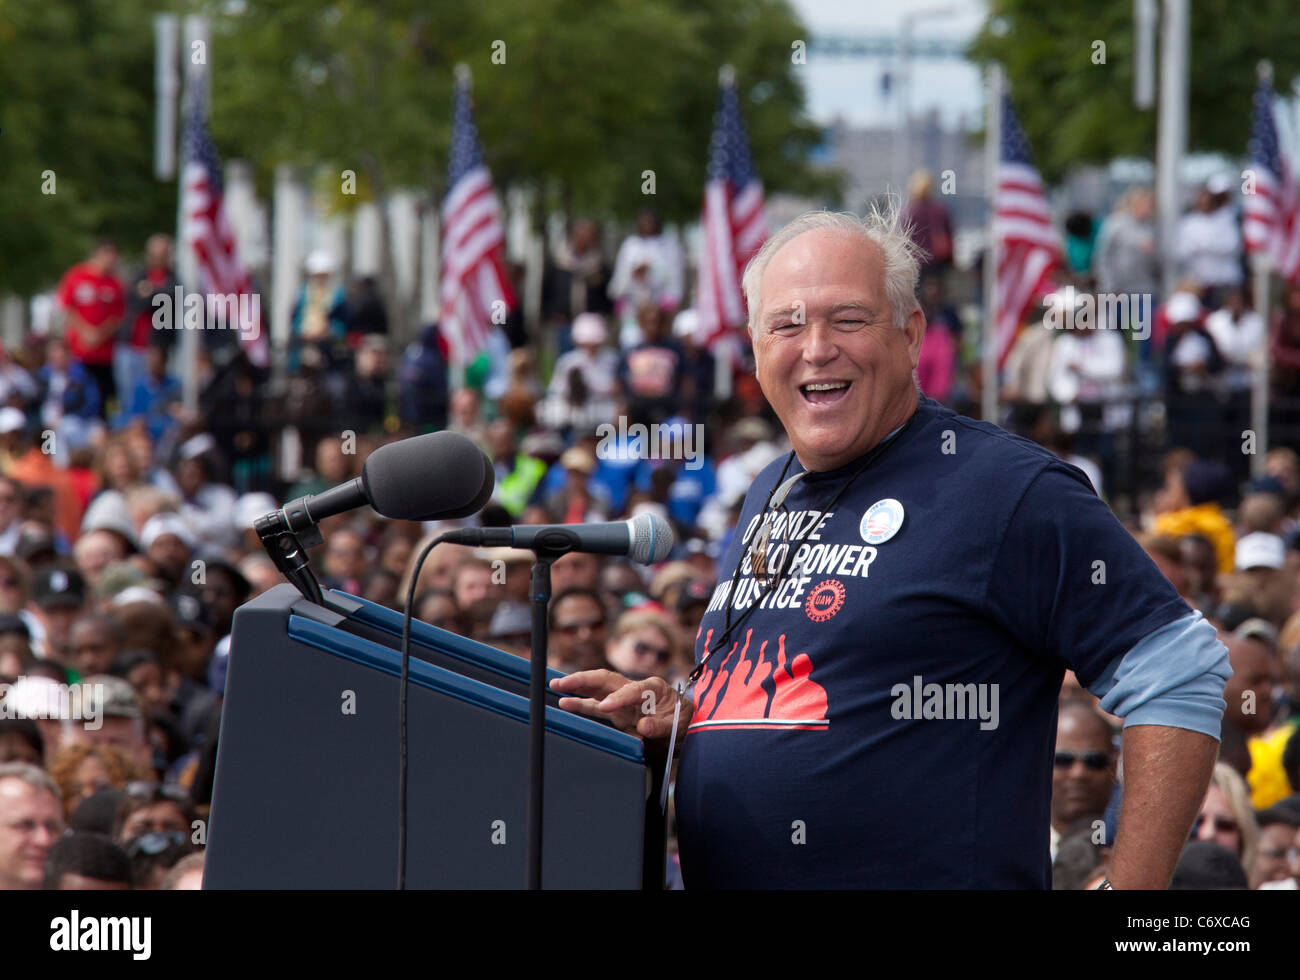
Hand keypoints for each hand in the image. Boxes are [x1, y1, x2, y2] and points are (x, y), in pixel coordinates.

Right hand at [550, 669, 691, 740]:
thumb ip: (661, 725)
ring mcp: (625, 701)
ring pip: (597, 690)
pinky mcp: (620, 712)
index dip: (617, 698)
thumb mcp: (679, 726)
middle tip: (562, 682)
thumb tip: (643, 725)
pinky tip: (566, 703)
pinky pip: (598, 705)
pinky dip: (582, 703)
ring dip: (577, 687)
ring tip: (555, 687)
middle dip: (583, 680)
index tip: (605, 707)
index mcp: (652, 687)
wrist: (688, 729)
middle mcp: (635, 690)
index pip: (630, 690)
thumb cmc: (685, 723)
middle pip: (606, 679)